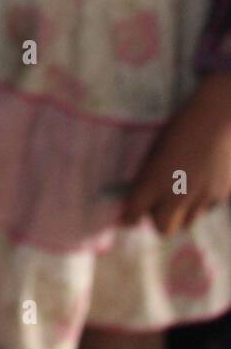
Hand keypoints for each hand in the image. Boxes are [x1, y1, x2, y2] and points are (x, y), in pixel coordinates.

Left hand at [122, 73, 230, 233]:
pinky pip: (205, 209)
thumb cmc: (179, 128)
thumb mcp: (155, 152)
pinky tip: (199, 184)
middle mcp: (178, 194)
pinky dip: (199, 203)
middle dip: (157, 221)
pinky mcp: (221, 195)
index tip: (127, 218)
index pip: (135, 213)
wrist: (218, 119)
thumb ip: (147, 176)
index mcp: (154, 181)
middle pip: (164, 228)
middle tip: (156, 208)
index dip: (129, 218)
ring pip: (187, 222)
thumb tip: (136, 196)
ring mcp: (202, 197)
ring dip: (179, 214)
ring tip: (179, 194)